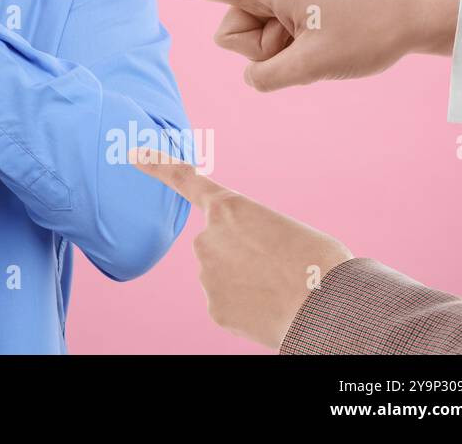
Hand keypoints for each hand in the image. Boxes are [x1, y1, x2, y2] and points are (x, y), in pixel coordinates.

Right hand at [112, 0, 459, 91]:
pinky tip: (324, 42)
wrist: (417, 17)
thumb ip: (265, 77)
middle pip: (229, 32)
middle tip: (308, 46)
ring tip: (321, 44)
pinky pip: (271, 36)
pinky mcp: (293, 2)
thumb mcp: (312, 66)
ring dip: (280, 53)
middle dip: (259, 51)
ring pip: (251, 40)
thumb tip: (251, 77)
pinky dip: (291, 49)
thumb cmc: (369, 33)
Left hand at [131, 149, 351, 349]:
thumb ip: (252, 238)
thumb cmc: (322, 263)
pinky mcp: (213, 307)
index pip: (183, 179)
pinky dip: (247, 310)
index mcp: (229, 208)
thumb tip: (244, 266)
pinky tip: (270, 310)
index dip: (156, 164)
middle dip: (242, 257)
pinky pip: (228, 305)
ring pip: (224, 277)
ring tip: (282, 290)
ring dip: (247, 284)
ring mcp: (206, 274)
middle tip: (279, 269)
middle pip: (218, 246)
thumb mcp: (286, 232)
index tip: (131, 152)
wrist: (330, 306)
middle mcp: (207, 237)